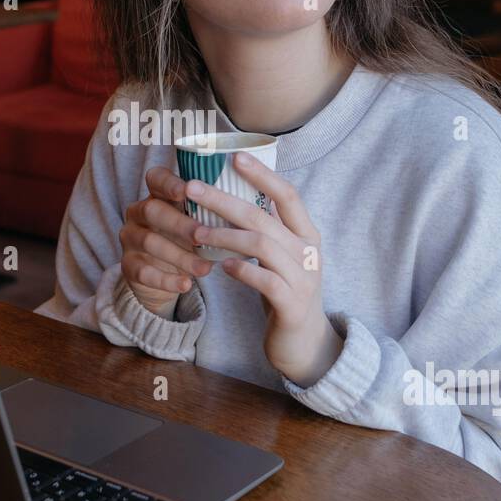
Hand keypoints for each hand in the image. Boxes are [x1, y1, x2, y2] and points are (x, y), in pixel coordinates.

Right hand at [119, 166, 214, 315]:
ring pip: (149, 242)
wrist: (165, 277)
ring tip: (205, 269)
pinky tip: (187, 285)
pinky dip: (166, 279)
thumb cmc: (189, 240)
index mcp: (157, 194)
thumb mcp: (198, 222)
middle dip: (179, 223)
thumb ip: (215, 210)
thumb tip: (261, 203)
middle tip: (203, 236)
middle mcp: (138, 212)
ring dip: (179, 256)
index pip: (156, 178)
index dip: (169, 182)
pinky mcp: (127, 265)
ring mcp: (130, 238)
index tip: (187, 190)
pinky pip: (143, 271)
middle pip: (152, 210)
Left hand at [184, 152, 342, 386]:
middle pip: (264, 217)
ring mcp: (303, 279)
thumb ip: (269, 229)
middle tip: (191, 189)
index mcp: (307, 234)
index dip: (262, 174)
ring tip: (196, 233)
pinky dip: (241, 270)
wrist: (306, 344)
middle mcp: (308, 252)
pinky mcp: (292, 305)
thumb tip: (238, 196)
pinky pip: (265, 281)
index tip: (234, 156)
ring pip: (262, 246)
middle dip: (224, 200)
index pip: (288, 194)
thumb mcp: (282, 257)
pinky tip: (221, 267)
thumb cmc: (286, 293)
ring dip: (224, 236)